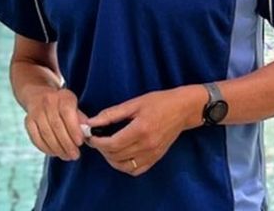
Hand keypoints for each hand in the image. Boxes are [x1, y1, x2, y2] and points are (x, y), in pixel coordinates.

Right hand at [23, 87, 87, 160]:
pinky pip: (36, 138)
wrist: (39, 96)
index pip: (67, 113)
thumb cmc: (62, 105)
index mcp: (63, 97)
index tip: (80, 143)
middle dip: (67, 144)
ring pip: (46, 134)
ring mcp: (36, 112)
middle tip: (75, 155)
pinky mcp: (28, 121)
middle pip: (56, 126)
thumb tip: (88, 133)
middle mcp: (48, 102)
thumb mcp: (74, 106)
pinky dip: (45, 148)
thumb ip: (81, 119)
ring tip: (66, 156)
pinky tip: (54, 153)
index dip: (74, 129)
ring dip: (57, 149)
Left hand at [86, 85, 203, 175]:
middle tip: (96, 140)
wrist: (183, 109)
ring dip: (110, 159)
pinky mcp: (156, 158)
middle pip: (116, 156)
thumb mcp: (134, 103)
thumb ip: (111, 114)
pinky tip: (120, 156)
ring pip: (123, 166)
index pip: (112, 144)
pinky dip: (124, 166)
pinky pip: (135, 170)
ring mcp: (152, 154)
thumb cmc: (159, 102)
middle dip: (101, 149)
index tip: (91, 136)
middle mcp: (147, 145)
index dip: (98, 142)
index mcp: (140, 129)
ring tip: (106, 147)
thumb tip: (91, 122)